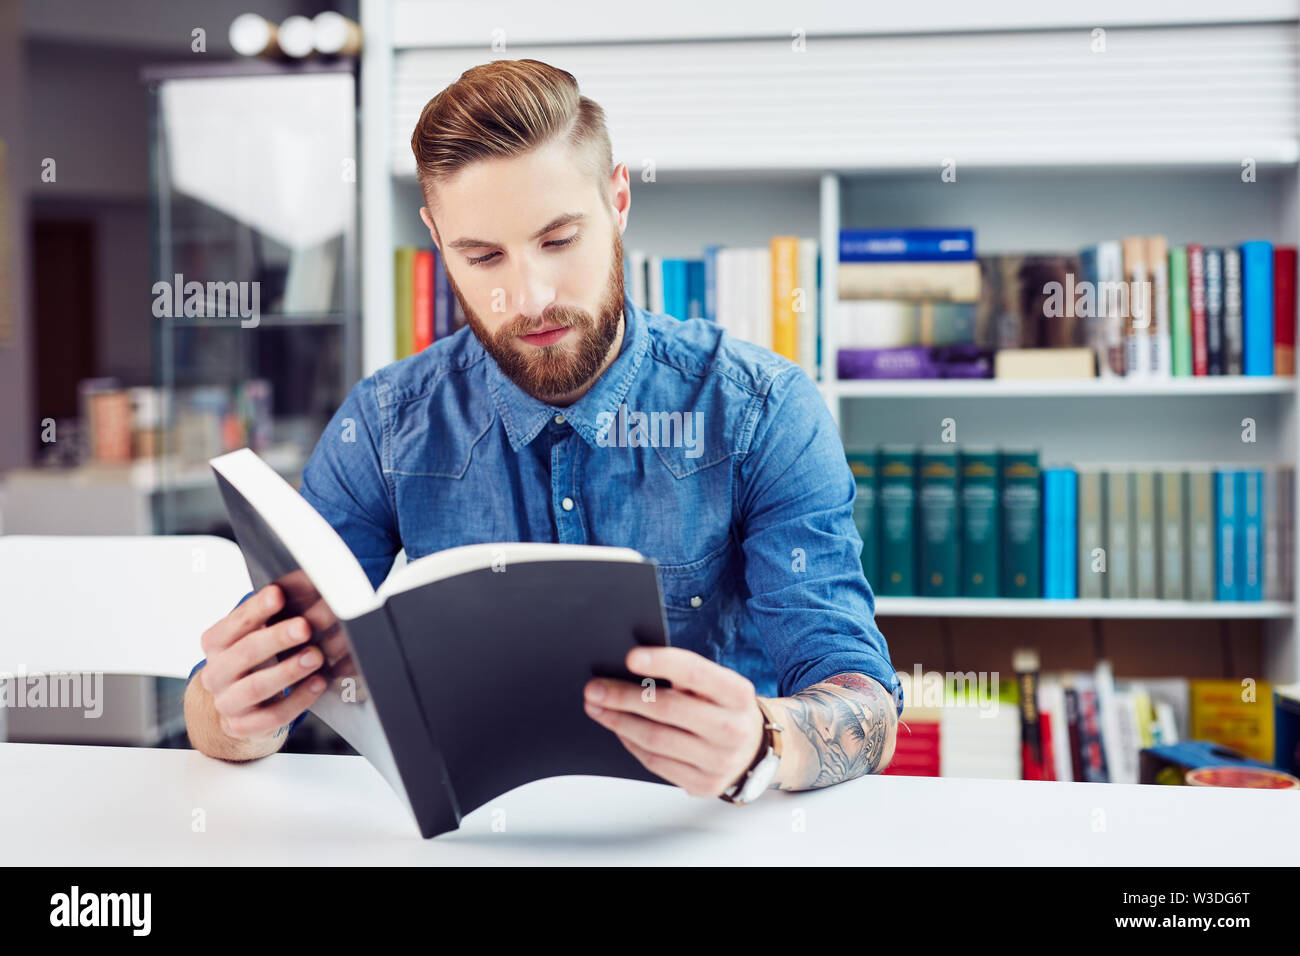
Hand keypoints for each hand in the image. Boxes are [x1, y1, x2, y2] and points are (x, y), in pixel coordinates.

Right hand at [198, 583, 327, 740]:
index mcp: (215, 644)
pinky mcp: (243, 727)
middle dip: (275, 639)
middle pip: (242, 655)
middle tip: (304, 626)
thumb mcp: (258, 632)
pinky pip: (271, 717)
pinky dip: (297, 700)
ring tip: (315, 656)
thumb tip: (305, 582)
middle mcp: (214, 674)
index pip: (231, 625)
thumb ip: (272, 612)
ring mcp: (227, 703)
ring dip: (287, 671)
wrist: (241, 704)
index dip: (255, 610)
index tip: (278, 594)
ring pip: (254, 688)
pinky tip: (318, 683)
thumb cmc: (256, 658)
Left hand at [584, 646, 765, 797]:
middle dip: (624, 697)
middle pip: (667, 709)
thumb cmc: (724, 707)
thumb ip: (687, 675)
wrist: (752, 749)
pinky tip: (619, 728)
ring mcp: (718, 761)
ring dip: (619, 721)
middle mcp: (732, 729)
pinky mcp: (703, 784)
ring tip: (597, 707)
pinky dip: (631, 742)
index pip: (696, 673)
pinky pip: (655, 762)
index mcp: (738, 694)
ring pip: (655, 739)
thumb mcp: (718, 683)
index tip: (630, 657)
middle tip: (594, 688)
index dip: (662, 663)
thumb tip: (633, 668)